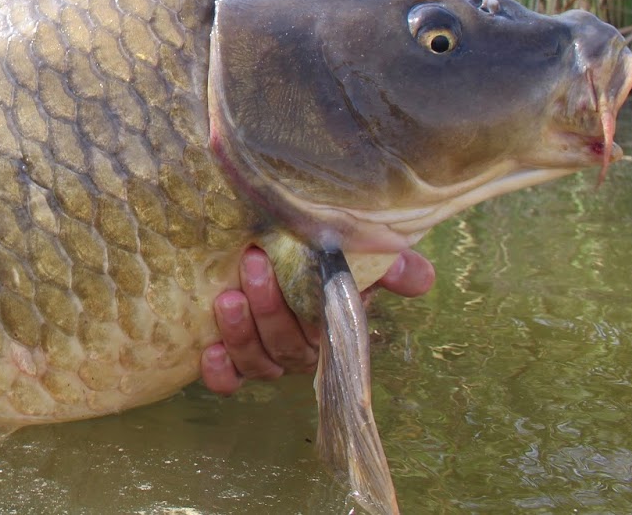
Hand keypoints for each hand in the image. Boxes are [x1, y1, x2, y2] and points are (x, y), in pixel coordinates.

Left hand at [199, 247, 435, 395]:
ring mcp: (263, 356)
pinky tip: (210, 351)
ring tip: (228, 299)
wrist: (264, 249)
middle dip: (270, 306)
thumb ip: (389, 265)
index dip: (310, 310)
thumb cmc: (314, 252)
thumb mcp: (352, 251)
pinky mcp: (229, 360)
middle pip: (287, 345)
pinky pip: (229, 381)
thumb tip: (421, 277)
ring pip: (258, 362)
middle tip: (254, 263)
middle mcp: (298, 348)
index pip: (325, 331)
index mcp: (329, 328)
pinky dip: (220, 373)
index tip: (294, 270)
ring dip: (242, 334)